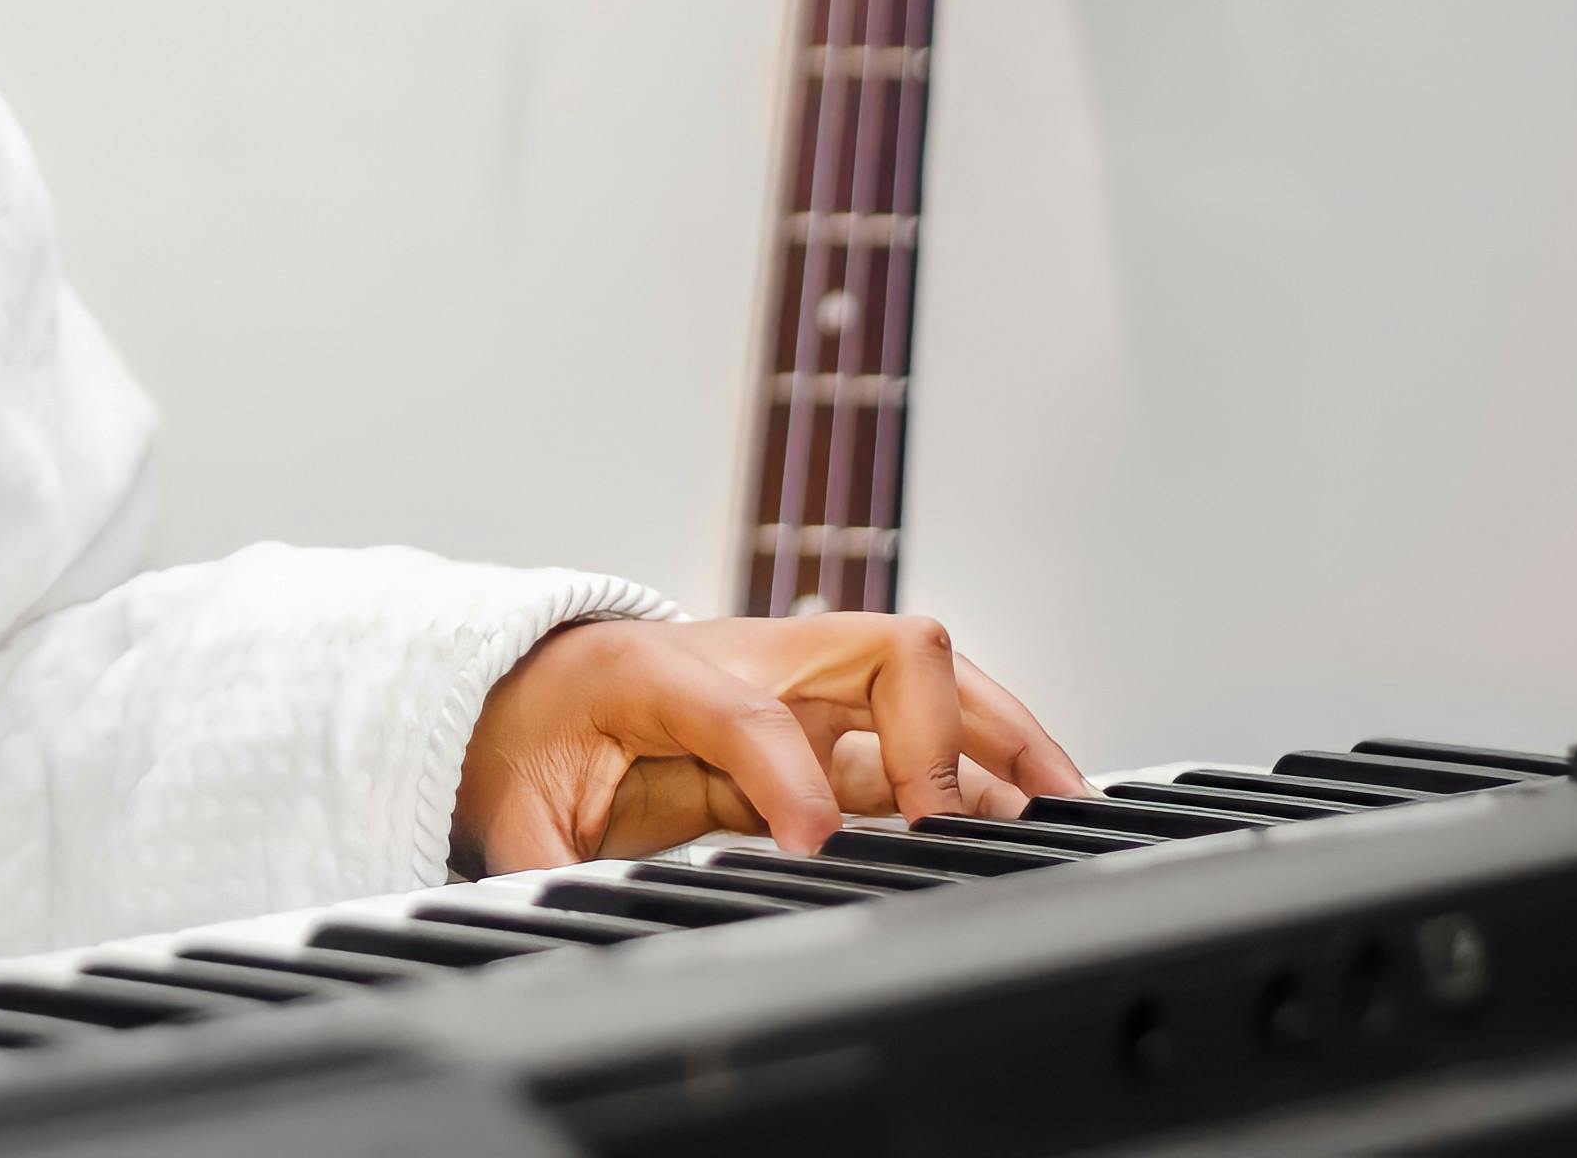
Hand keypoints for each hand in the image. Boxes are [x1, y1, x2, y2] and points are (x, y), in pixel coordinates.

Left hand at [453, 612, 1085, 874]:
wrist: (527, 685)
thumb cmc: (532, 731)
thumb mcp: (512, 806)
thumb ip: (538, 866)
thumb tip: (546, 923)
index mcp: (656, 671)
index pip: (747, 710)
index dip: (786, 776)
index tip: (808, 844)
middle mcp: (750, 664)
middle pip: (886, 653)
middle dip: (942, 731)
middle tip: (958, 827)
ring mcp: (801, 689)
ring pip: (932, 685)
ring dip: (1000, 740)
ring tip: (1063, 809)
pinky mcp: (828, 725)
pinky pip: (923, 737)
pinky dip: (983, 773)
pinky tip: (1028, 819)